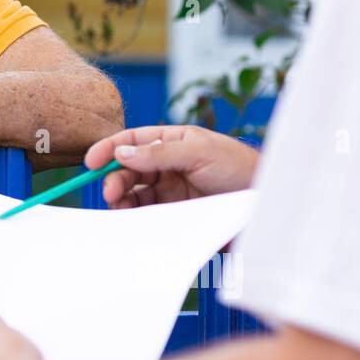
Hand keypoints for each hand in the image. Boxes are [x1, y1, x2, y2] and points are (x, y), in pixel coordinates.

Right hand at [84, 124, 258, 208]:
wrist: (268, 204)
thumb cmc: (240, 169)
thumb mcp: (198, 153)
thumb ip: (158, 152)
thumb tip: (121, 151)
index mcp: (174, 141)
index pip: (133, 140)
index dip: (110, 149)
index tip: (91, 162)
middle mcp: (170, 164)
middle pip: (130, 168)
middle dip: (115, 178)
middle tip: (110, 193)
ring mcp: (173, 190)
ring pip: (135, 192)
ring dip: (122, 198)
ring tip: (119, 207)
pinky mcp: (177, 213)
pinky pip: (148, 213)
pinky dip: (135, 215)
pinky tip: (131, 218)